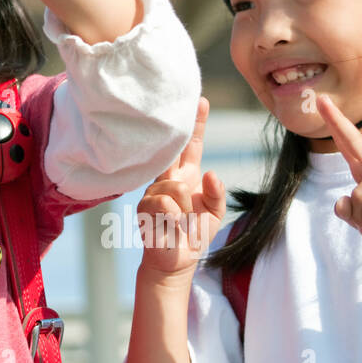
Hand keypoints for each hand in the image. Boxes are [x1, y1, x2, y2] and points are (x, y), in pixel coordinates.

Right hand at [137, 98, 226, 279]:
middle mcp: (168, 178)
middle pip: (174, 149)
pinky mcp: (144, 207)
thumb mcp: (215, 214)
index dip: (196, 124)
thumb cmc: (194, 235)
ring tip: (182, 222)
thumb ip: (217, 194)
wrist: (176, 261)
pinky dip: (175, 217)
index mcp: (186, 176)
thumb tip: (212, 174)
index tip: (200, 101)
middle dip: (182, 131)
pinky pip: (165, 203)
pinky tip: (172, 226)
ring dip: (186, 207)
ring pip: (175, 187)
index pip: (191, 145)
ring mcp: (153, 191)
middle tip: (183, 112)